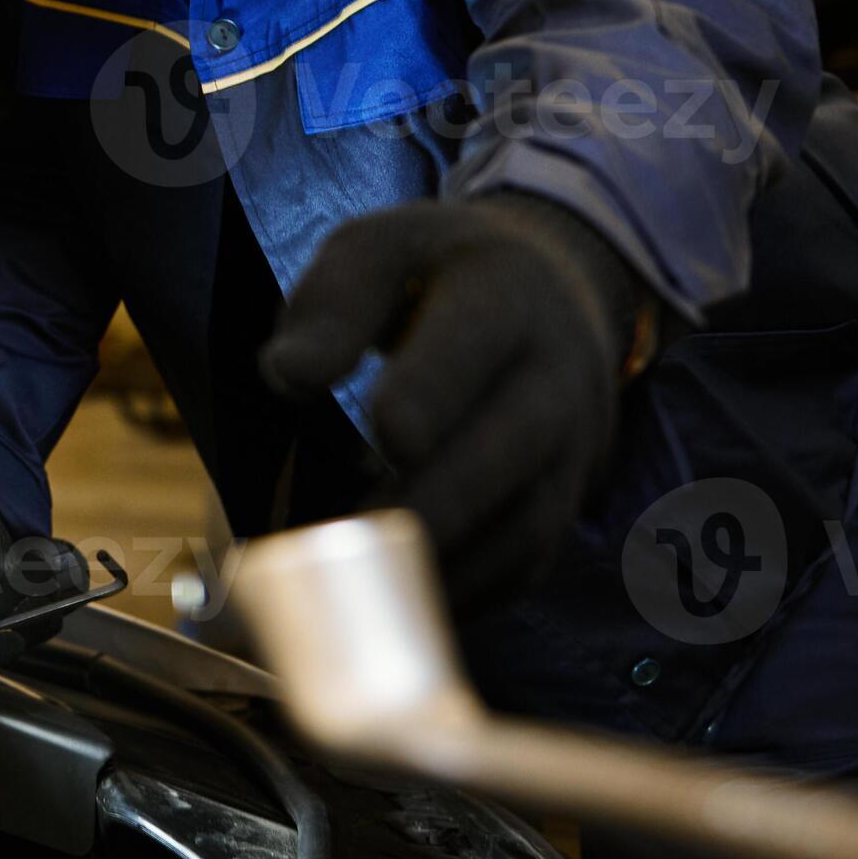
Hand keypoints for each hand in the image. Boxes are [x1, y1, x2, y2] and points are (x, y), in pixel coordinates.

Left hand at [258, 194, 651, 615]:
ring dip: (434, 569)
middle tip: (341, 542)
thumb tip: (288, 375)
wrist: (553, 297)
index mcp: (502, 298)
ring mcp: (568, 453)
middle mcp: (553, 380)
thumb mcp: (379, 252)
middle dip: (424, 506)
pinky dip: (455, 597)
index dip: (430, 396)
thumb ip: (332, 303)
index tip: (386, 432)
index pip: (471, 348)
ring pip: (517, 530)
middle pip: (501, 455)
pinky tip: (385, 607)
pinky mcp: (559, 510)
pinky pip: (517, 569)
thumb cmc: (435, 277)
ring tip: (348, 588)